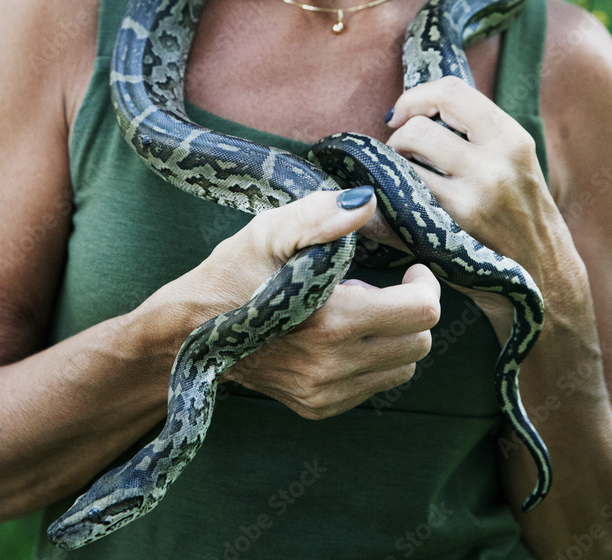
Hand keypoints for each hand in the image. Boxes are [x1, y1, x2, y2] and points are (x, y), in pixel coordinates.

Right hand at [209, 189, 440, 418]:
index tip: (409, 270)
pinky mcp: (319, 407)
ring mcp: (326, 393)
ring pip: (403, 367)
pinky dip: (373, 358)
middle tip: (379, 286)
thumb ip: (320, 215)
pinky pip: (374, 385)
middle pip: (420, 342)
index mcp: (331, 322)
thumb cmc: (231, 274)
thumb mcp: (270, 232)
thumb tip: (366, 203)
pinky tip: (339, 335)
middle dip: (412, 309)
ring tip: (355, 310)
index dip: (423, 284)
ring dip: (393, 336)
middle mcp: (334, 366)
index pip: (421, 312)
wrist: (188, 333)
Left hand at [384, 76, 573, 334]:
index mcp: (512, 138)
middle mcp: (497, 163)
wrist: (546, 284)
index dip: (416, 97)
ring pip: (405, 161)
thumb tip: (413, 109)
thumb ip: (474, 135)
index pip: (451, 91)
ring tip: (404, 181)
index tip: (402, 114)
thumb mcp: (513, 165)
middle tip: (402, 156)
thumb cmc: (521, 219)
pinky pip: (400, 198)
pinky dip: (387, 198)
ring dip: (392, 168)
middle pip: (419, 126)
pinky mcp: (453, 228)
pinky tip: (393, 206)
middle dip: (399, 138)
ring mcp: (475, 197)